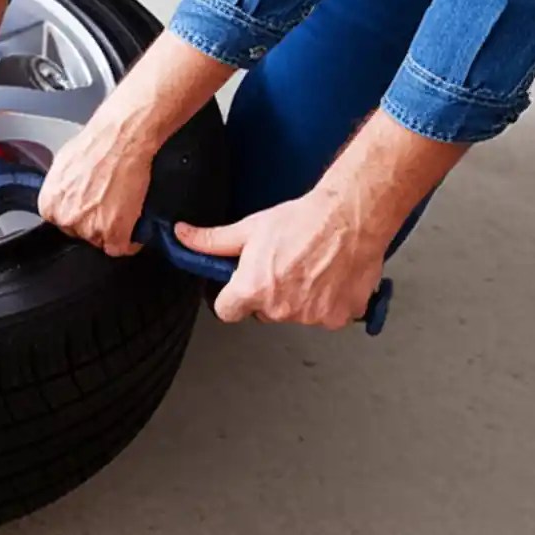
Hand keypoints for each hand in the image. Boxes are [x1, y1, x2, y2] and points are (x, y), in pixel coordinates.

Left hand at [37, 119, 154, 256]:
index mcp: (49, 205)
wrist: (121, 139)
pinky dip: (131, 241)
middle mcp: (65, 219)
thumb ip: (62, 189)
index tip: (91, 212)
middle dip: (95, 222)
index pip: (63, 225)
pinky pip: (122, 247)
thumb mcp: (63, 166)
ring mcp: (89, 228)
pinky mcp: (113, 232)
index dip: (81, 217)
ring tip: (124, 210)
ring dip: (113, 229)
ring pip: (102, 241)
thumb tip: (69, 195)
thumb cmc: (96, 144)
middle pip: (82, 234)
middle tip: (110, 206)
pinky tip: (134, 228)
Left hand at [174, 190, 387, 328]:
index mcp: (253, 289)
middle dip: (270, 294)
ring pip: (295, 314)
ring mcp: (311, 316)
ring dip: (300, 298)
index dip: (232, 298)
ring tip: (310, 267)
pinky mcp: (338, 317)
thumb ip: (212, 241)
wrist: (351, 217)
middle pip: (264, 312)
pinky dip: (328, 302)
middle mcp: (280, 308)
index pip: (227, 311)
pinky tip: (330, 277)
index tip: (240, 289)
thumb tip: (182, 236)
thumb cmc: (304, 221)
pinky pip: (326, 316)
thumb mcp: (250, 228)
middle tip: (284, 266)